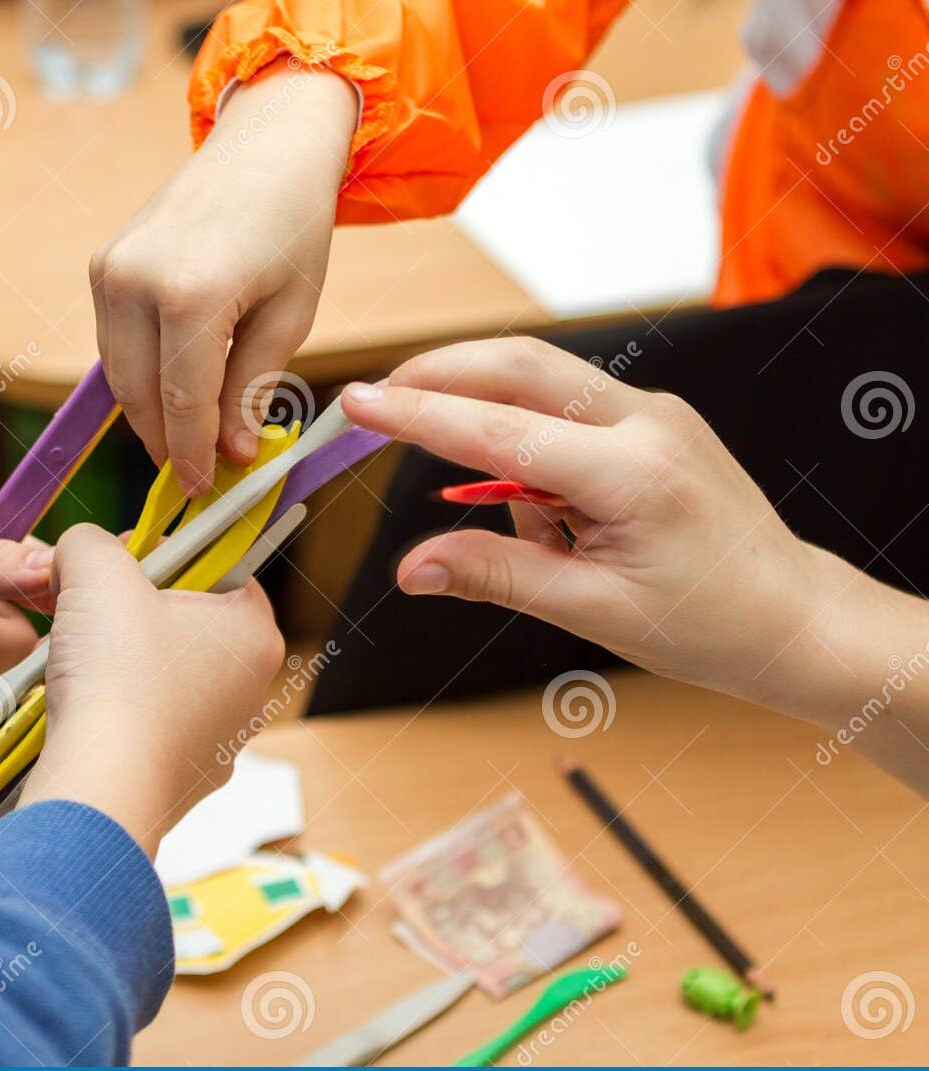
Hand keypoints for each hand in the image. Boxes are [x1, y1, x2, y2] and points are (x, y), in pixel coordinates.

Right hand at [20, 524, 285, 853]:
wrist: (99, 790)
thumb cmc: (115, 677)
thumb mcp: (95, 573)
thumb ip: (92, 543)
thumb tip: (84, 550)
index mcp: (255, 636)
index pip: (226, 569)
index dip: (171, 553)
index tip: (125, 562)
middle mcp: (252, 693)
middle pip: (192, 623)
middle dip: (138, 610)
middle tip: (93, 611)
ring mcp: (221, 742)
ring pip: (168, 677)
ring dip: (123, 662)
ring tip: (81, 665)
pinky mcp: (184, 780)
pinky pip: (150, 726)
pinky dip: (118, 713)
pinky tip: (85, 713)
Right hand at [91, 60, 356, 494]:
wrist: (266, 145)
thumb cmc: (291, 224)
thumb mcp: (291, 315)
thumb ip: (253, 387)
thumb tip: (234, 454)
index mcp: (193, 293)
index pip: (184, 402)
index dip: (193, 454)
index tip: (203, 488)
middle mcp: (137, 280)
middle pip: (141, 394)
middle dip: (168, 442)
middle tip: (197, 473)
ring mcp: (111, 270)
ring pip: (119, 375)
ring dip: (150, 414)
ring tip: (187, 441)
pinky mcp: (102, 266)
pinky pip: (114, 343)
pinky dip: (140, 375)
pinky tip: (172, 393)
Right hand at [340, 338, 838, 713]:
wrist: (795, 616)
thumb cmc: (708, 623)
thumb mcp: (593, 610)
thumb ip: (495, 575)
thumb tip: (411, 567)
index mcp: (634, 474)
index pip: (498, 431)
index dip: (417, 415)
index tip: (357, 401)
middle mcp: (647, 422)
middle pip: (518, 365)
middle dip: (438, 375)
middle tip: (376, 404)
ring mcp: (654, 411)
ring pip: (538, 382)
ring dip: (489, 423)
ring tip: (535, 533)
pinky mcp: (650, 417)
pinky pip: (565, 410)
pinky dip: (530, 449)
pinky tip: (558, 521)